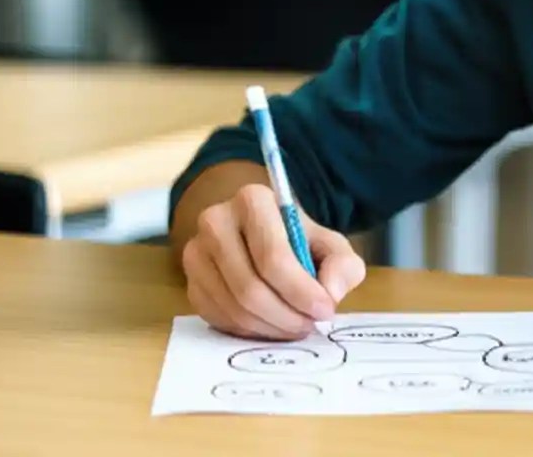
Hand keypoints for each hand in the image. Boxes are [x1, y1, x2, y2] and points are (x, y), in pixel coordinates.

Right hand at [181, 183, 366, 339]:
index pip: (273, 257)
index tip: (325, 309)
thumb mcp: (330, 244)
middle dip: (287, 316)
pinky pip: (219, 318)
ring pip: (233, 308)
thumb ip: (342, 265)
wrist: (257, 234)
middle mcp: (216, 222)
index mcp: (253, 201)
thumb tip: (330, 293)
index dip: (301, 292)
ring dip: (271, 327)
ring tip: (295, 326)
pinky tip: (272, 324)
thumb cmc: (297, 239)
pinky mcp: (190, 282)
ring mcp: (195, 253)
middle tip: (310, 325)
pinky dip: (250, 331)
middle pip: (250, 288)